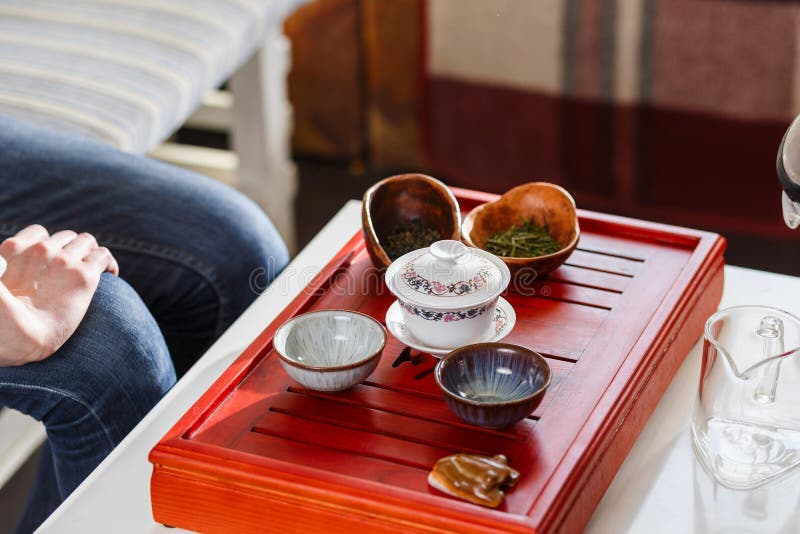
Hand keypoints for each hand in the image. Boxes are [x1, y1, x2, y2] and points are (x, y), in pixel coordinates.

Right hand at [0, 225, 118, 365]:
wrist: (21, 339)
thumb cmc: (4, 322)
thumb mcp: (1, 287)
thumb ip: (11, 269)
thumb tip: (23, 269)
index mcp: (13, 248)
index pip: (39, 233)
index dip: (51, 244)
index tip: (57, 259)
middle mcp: (40, 250)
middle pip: (66, 237)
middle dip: (72, 249)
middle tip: (76, 268)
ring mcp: (64, 261)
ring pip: (87, 242)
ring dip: (91, 253)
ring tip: (94, 270)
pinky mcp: (84, 276)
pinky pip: (103, 256)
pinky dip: (109, 262)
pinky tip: (111, 274)